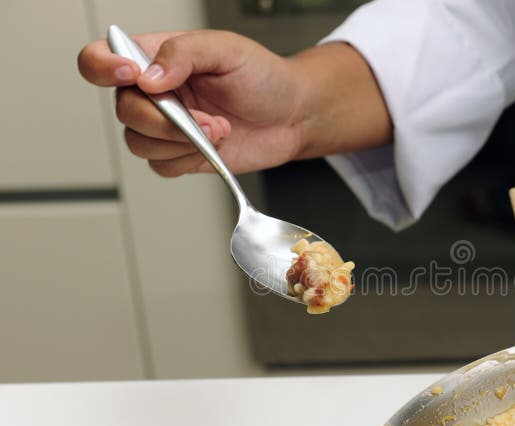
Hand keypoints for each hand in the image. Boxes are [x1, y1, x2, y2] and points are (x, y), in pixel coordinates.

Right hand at [78, 30, 391, 177]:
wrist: (293, 115)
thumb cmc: (263, 77)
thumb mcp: (226, 50)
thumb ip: (184, 53)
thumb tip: (149, 76)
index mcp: (155, 57)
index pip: (101, 58)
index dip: (103, 66)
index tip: (133, 75)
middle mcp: (154, 92)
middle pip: (124, 111)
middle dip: (166, 121)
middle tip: (206, 119)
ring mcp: (166, 126)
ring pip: (140, 143)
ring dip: (182, 142)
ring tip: (220, 129)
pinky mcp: (181, 155)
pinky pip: (162, 166)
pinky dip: (189, 159)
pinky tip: (217, 145)